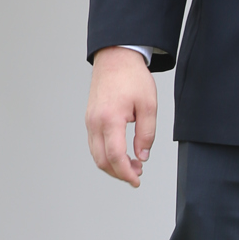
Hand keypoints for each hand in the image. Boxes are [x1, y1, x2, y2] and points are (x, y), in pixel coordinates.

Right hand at [86, 46, 158, 184]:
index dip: (126, 173)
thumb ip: (146, 134)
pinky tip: (121, 152)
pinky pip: (94, 144)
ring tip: (133, 164)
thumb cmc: (133, 78)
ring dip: (112, 165)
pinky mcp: (90, 119)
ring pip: (96, 154)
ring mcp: (90, 121)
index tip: (137, 180)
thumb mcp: (149, 105)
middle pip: (102, 160)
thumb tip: (142, 156)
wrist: (116, 58)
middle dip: (119, 172)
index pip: (115, 156)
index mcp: (110, 119)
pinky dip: (106, 154)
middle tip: (137, 174)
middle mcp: (95, 122)